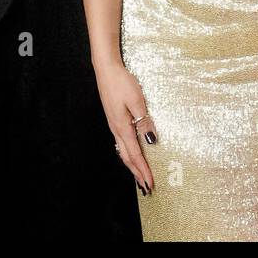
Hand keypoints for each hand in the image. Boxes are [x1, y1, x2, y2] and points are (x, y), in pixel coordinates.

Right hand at [95, 61, 155, 195]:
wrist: (106, 70)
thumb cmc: (122, 83)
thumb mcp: (137, 101)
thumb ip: (144, 121)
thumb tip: (151, 140)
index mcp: (122, 127)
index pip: (135, 155)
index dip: (143, 170)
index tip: (150, 183)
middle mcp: (116, 129)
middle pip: (127, 157)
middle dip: (136, 173)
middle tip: (146, 187)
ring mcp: (114, 125)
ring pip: (123, 151)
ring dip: (132, 165)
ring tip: (139, 175)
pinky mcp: (114, 119)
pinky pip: (121, 142)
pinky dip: (128, 153)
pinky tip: (131, 153)